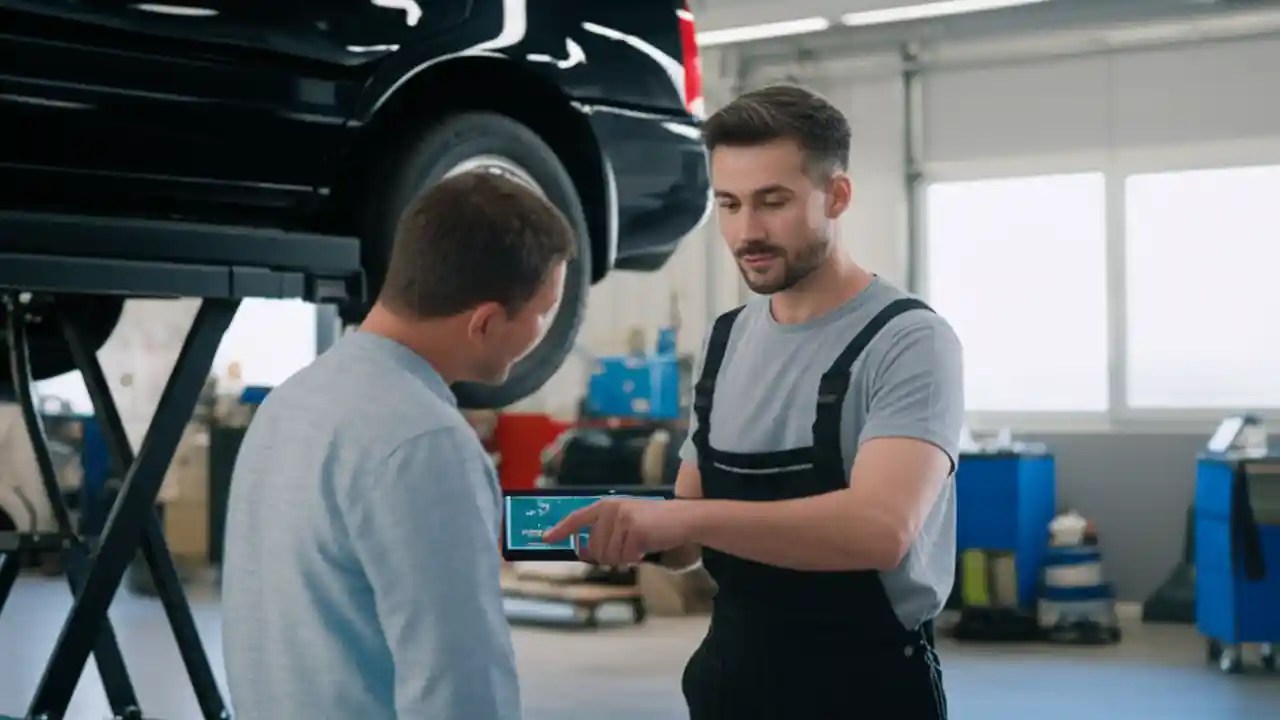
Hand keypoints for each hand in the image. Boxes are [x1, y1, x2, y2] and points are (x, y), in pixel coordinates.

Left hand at [541, 498, 697, 567]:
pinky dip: (636, 558)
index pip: (577, 518)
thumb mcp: (624, 523)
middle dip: (608, 557)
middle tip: (627, 550)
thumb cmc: (654, 524)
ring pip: (609, 556)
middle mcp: (611, 510)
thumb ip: (603, 534)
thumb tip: (581, 551)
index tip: (546, 539)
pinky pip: (626, 557)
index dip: (560, 530)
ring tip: (638, 546)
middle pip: (594, 548)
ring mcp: (623, 519)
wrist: (683, 518)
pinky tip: (646, 547)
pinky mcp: (635, 529)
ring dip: (623, 558)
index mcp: (606, 505)